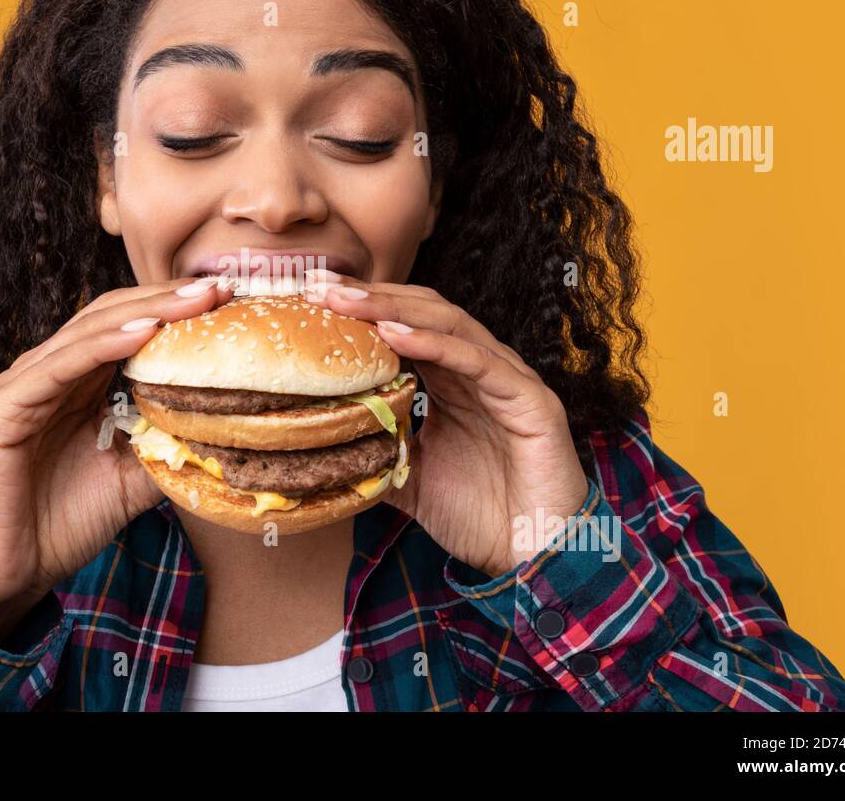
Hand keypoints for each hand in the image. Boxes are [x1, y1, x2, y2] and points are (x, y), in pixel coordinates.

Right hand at [0, 275, 235, 640]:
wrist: (9, 574)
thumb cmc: (66, 523)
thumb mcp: (135, 478)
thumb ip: (168, 446)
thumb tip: (227, 430)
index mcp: (78, 383)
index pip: (130, 328)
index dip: (177, 312)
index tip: (230, 303)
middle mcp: (49, 373)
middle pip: (113, 317)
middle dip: (168, 299)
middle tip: (222, 288)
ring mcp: (21, 386)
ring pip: (88, 333)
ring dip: (145, 313)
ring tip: (193, 301)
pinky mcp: (1, 411)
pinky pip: (57, 367)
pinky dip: (101, 346)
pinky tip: (143, 333)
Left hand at [307, 272, 588, 578]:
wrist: (534, 559)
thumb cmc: (482, 517)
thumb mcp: (410, 481)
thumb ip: (376, 456)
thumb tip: (322, 453)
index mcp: (454, 383)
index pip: (406, 327)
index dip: (362, 310)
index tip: (311, 298)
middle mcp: (480, 371)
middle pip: (422, 313)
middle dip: (370, 296)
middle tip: (319, 285)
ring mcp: (508, 380)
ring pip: (449, 325)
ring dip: (394, 308)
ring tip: (346, 301)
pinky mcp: (530, 400)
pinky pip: (478, 361)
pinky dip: (435, 343)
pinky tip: (394, 333)